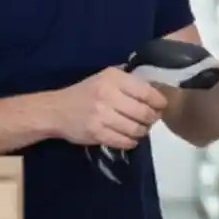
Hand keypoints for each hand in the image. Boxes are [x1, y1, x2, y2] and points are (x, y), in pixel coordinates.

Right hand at [51, 67, 168, 149]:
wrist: (56, 110)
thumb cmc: (85, 92)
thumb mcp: (105, 77)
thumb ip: (128, 80)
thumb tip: (156, 86)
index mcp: (112, 79)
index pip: (146, 92)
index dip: (159, 101)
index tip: (162, 106)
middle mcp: (108, 95)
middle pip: (144, 112)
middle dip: (152, 118)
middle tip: (152, 119)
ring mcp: (102, 116)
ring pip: (136, 129)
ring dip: (143, 131)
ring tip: (141, 129)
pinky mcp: (97, 133)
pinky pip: (124, 141)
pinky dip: (131, 142)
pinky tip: (130, 138)